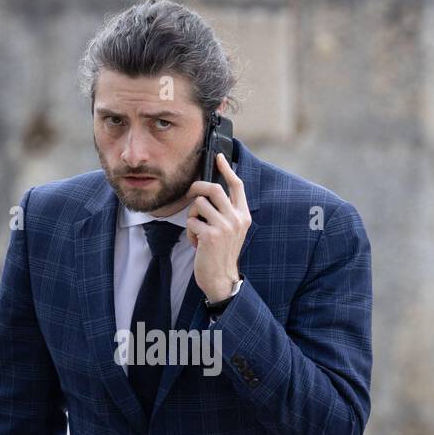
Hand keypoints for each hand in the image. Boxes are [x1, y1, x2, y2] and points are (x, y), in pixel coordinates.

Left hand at [187, 151, 250, 301]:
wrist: (221, 278)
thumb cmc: (221, 253)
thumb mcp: (230, 230)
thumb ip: (225, 211)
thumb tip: (210, 190)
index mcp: (243, 215)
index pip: (237, 185)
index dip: (227, 168)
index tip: (219, 156)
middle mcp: (236, 218)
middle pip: (213, 188)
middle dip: (197, 189)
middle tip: (190, 194)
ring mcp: (224, 226)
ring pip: (199, 205)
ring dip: (192, 217)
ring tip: (197, 231)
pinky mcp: (211, 234)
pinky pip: (192, 222)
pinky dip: (190, 233)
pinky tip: (197, 244)